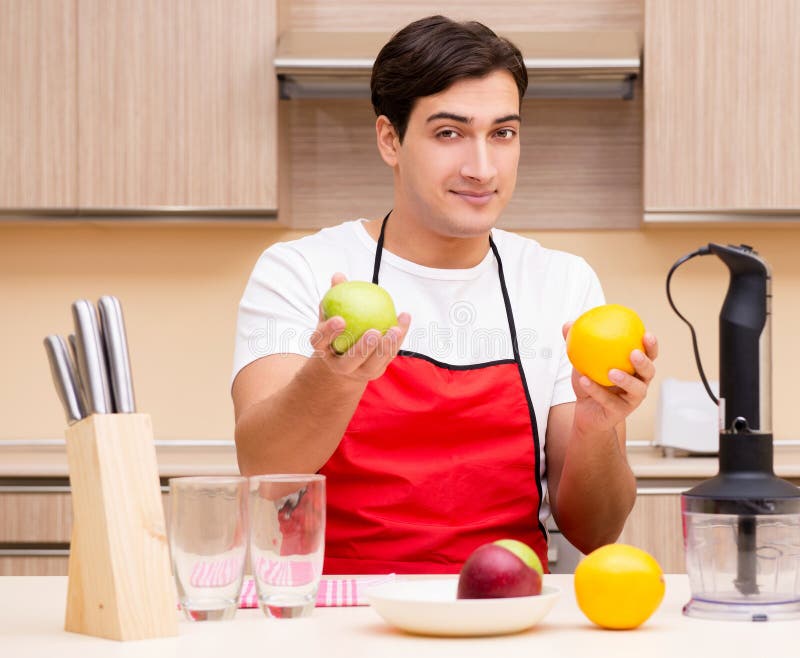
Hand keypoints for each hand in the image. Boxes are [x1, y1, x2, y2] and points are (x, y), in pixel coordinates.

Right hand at [310, 273, 410, 382]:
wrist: (344, 358)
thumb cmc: (338, 329)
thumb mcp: (331, 313)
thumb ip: (334, 297)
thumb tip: (338, 276)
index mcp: (323, 350)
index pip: (321, 342)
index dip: (329, 332)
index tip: (340, 319)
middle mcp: (339, 366)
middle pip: (351, 360)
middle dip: (363, 348)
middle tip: (374, 331)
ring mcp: (359, 372)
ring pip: (373, 363)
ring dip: (387, 346)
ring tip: (395, 328)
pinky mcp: (375, 372)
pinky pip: (389, 355)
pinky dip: (398, 339)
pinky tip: (404, 318)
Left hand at [562, 322, 657, 436]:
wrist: (585, 411)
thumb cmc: (590, 382)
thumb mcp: (583, 362)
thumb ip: (578, 344)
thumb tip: (568, 325)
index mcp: (634, 368)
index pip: (649, 355)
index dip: (651, 345)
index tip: (646, 334)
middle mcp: (638, 383)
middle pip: (649, 372)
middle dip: (644, 362)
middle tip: (634, 353)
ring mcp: (631, 400)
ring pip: (636, 390)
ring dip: (626, 380)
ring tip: (612, 372)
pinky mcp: (620, 412)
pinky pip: (608, 401)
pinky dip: (596, 390)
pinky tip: (585, 380)